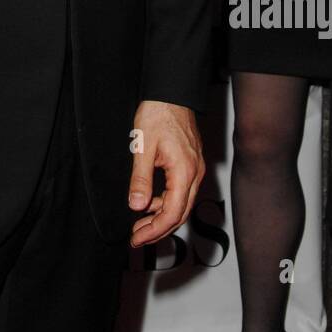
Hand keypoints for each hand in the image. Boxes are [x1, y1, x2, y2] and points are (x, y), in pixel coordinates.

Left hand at [128, 101, 204, 246]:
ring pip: (182, 204)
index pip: (172, 213)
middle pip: (180, 214)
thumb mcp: (142, 146)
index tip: (137, 238)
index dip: (154, 231)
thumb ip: (140, 179)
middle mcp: (194, 173)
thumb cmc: (158, 114)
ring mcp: (195, 169)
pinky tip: (150, 202)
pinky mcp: (191, 164)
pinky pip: (182, 192)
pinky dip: (166, 202)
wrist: (171, 93)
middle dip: (158, 229)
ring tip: (139, 223)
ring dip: (161, 217)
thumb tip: (137, 206)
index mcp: (184, 172)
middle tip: (137, 237)